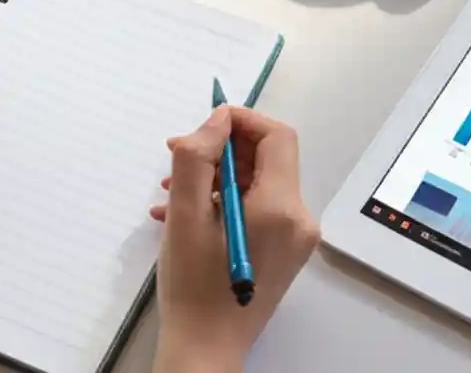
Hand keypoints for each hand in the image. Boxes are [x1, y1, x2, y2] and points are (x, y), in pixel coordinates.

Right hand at [150, 106, 318, 372]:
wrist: (205, 350)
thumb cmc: (193, 287)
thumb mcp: (184, 215)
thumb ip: (198, 158)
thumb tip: (218, 121)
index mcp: (281, 206)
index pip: (276, 137)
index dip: (241, 121)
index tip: (203, 126)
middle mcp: (299, 219)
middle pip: (268, 159)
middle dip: (222, 151)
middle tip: (177, 158)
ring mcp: (295, 238)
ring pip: (259, 184)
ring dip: (217, 178)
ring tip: (171, 194)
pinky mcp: (284, 253)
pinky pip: (258, 209)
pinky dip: (225, 202)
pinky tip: (184, 216)